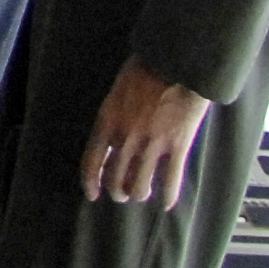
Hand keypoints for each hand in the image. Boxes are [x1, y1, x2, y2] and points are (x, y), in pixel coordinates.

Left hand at [80, 60, 212, 208]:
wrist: (177, 63)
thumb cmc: (145, 70)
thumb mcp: (118, 92)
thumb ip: (114, 117)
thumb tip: (115, 139)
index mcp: (107, 121)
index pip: (92, 160)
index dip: (90, 181)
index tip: (92, 194)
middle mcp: (126, 137)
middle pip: (115, 178)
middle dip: (117, 191)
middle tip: (122, 194)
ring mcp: (152, 143)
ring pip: (140, 186)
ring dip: (139, 194)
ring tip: (142, 194)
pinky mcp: (178, 146)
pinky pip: (171, 181)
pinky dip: (168, 196)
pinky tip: (167, 203)